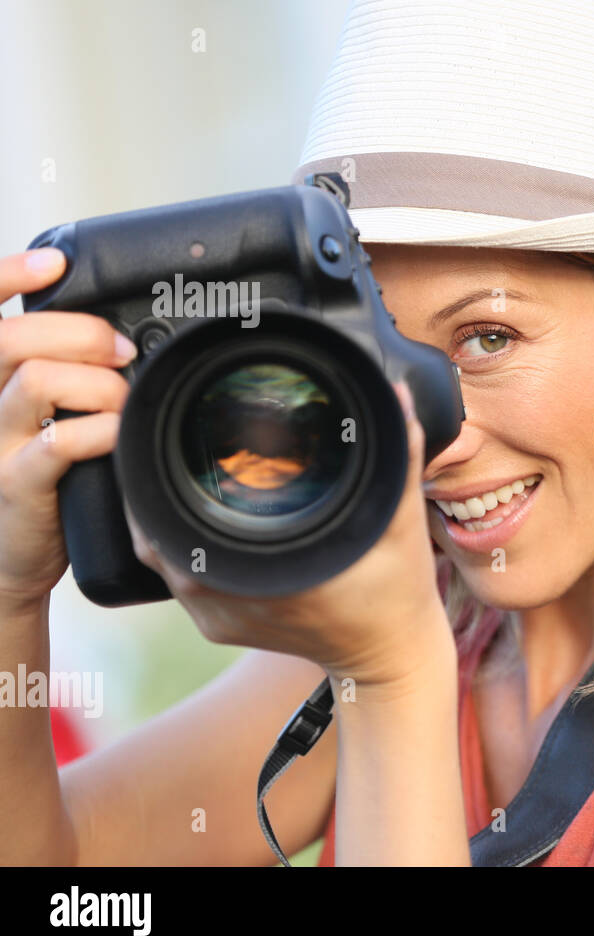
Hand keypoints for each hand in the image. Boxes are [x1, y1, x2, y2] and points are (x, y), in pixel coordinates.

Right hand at [0, 249, 137, 612]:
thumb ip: (60, 372)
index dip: (7, 275)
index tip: (55, 261)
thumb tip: (119, 336)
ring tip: (123, 398)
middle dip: (79, 331)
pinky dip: (97, 430)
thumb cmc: (36, 475)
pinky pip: (56, 443)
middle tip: (121, 349)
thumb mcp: (37, 415)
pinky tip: (115, 433)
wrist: (5, 556)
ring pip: (34, 380)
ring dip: (96, 382)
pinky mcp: (15, 483)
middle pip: (11, 337)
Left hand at [126, 382, 454, 686]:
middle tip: (162, 440)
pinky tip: (192, 514)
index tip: (159, 437)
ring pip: (160, 558)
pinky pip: (179, 577)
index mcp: (264, 577)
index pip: (174, 524)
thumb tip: (397, 395)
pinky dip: (177, 544)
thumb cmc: (397, 593)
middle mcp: (228, 603)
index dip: (155, 481)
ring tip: (171, 470)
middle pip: (153, 537)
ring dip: (160, 517)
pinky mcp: (220, 626)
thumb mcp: (402, 523)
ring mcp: (219, 619)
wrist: (389, 656)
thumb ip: (400, 457)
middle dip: (151, 489)